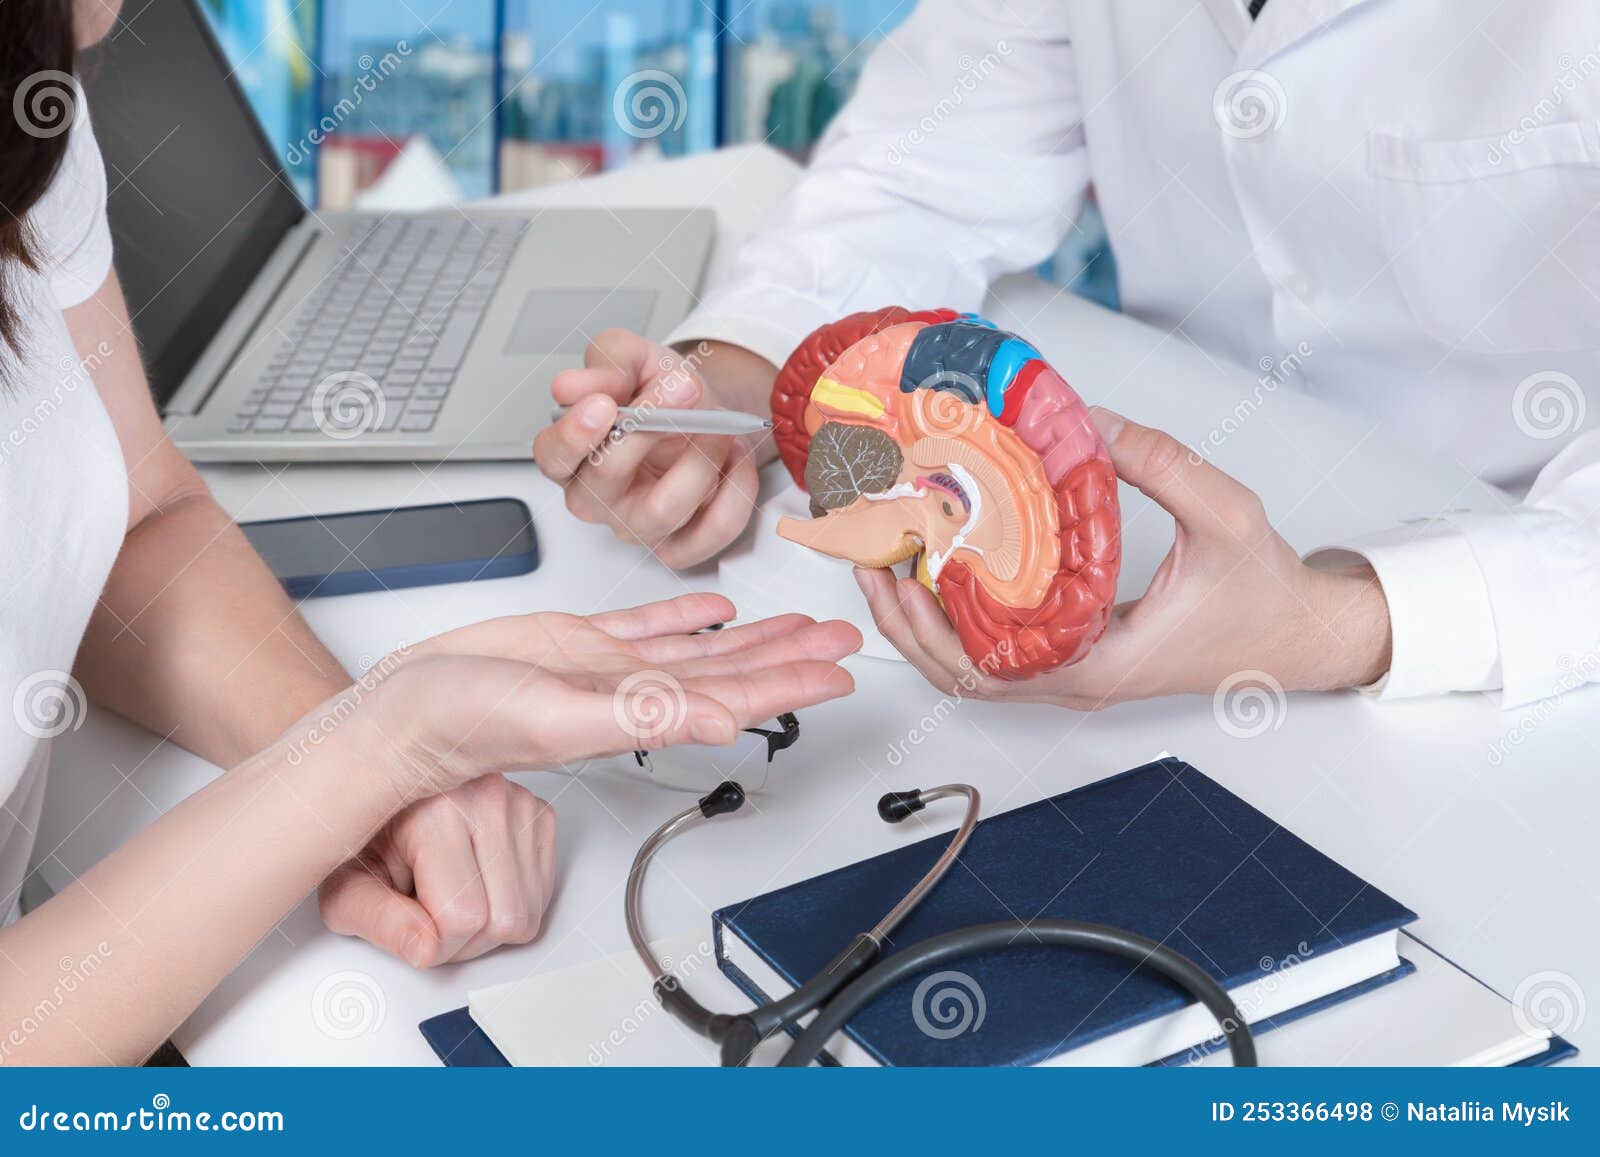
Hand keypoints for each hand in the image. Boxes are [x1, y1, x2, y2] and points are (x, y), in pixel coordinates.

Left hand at [319, 774, 555, 966]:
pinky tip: (474, 884)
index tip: (412, 928)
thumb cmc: (365, 837)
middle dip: (465, 942)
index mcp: (437, 811)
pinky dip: (510, 904)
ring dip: (490, 926)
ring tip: (450, 897)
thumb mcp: (347, 887)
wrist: (378, 789)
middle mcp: (488, 798)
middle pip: (505, 921)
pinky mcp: (539, 814)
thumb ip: (381, 922)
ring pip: (529, 913)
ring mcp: (519, 804)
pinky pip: (542, 894)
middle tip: (428, 917)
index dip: (434, 945)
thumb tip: (424, 949)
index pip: (464, 917)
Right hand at [360, 592, 859, 802]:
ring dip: (751, 635)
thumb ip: (644, 720)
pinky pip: (645, 624)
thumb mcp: (560, 718)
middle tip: (842, 637)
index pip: (735, 696)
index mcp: (637, 713)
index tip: (840, 671)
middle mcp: (632, 691)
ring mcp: (607, 666)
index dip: (792, 683)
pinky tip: (715, 607)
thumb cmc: (462, 727)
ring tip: (798, 621)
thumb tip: (724, 726)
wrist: (403, 711)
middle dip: (790, 654)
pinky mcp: (574, 642)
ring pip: (697, 646)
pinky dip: (685, 614)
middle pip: (731, 670)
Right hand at [533, 329, 776, 566]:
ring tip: (718, 426)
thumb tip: (571, 387)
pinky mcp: (681, 545)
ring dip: (699, 460)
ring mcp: (638, 526)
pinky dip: (735, 489)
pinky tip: (735, 457)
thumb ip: (605, 364)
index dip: (575, 434)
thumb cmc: (660, 391)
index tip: (605, 404)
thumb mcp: (634, 357)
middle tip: (683, 390)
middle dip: (647, 431)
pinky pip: (713, 529)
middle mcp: (596, 498)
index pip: (553, 456)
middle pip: (604, 482)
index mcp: (571, 455)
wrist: (706, 409)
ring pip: (663, 510)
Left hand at [856, 408, 1391, 708]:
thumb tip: (1086, 417)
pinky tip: (940, 573)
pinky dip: (956, 623)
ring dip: (921, 626)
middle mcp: (1074, 679)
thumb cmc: (1267, 593)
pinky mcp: (1077, 660)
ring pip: (971, 671)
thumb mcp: (1223, 513)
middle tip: (866, 560)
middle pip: (958, 674)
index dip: (926, 623)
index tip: (894, 567)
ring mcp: (1073, 676)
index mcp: (1098, 662)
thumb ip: (1157, 461)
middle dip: (902, 624)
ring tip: (885, 566)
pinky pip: (998, 655)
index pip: (984, 667)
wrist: (1303, 636)